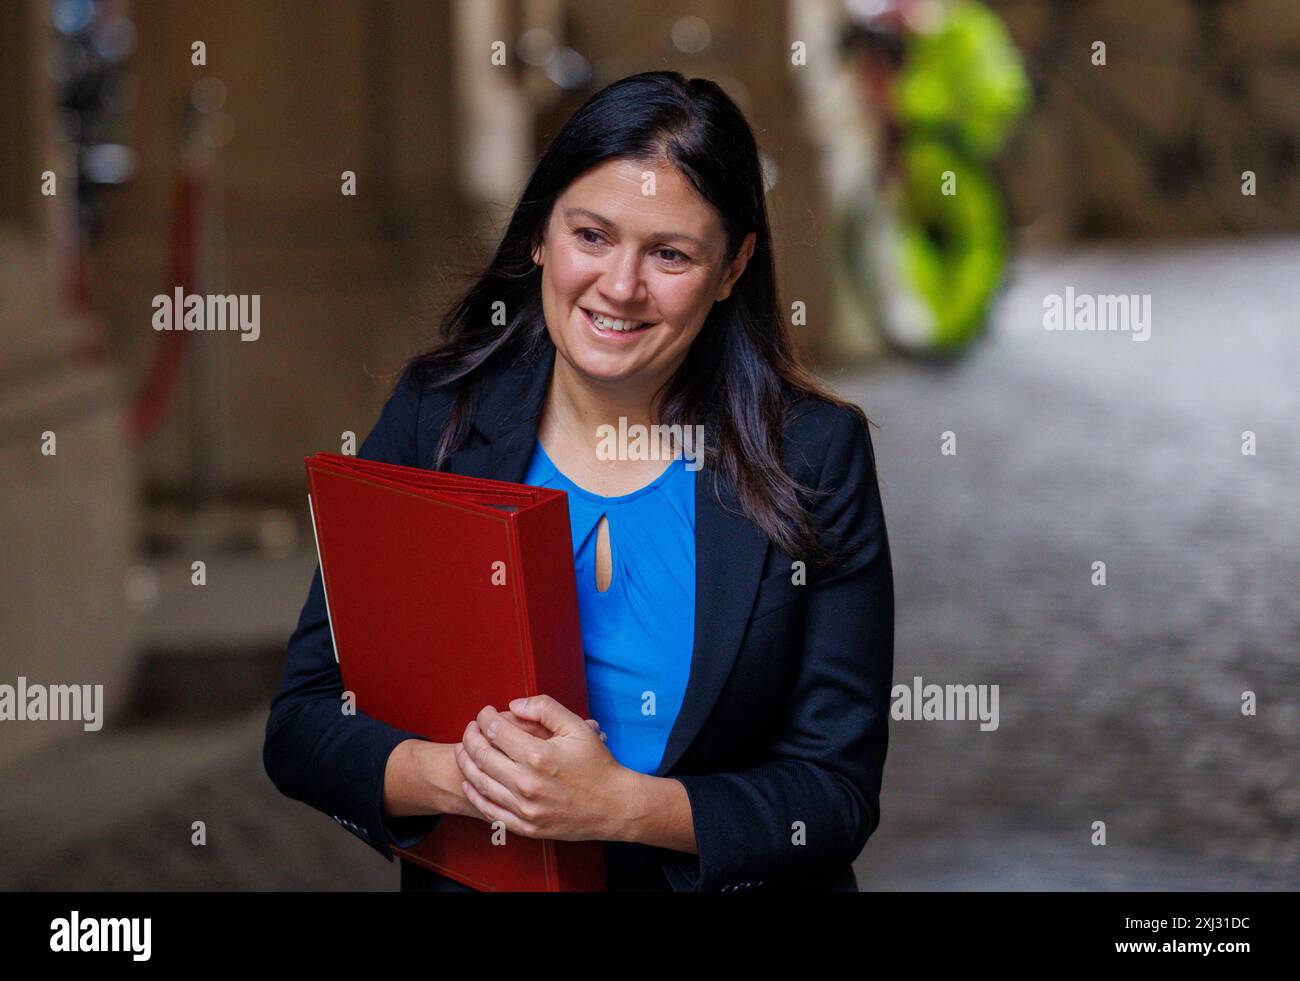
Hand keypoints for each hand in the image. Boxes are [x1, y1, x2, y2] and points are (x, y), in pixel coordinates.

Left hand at [454, 695, 635, 841]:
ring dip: (467, 763)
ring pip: (481, 783)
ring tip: (463, 749)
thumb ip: (545, 709)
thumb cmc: (597, 764)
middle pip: (482, 756)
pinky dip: (475, 794)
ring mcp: (525, 808)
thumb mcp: (578, 727)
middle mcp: (527, 783)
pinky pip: (490, 810)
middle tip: (471, 728)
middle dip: (471, 737)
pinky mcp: (526, 826)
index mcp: (539, 756)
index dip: (485, 717)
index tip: (485, 712)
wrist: (615, 806)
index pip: (496, 731)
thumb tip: (513, 705)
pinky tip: (470, 781)